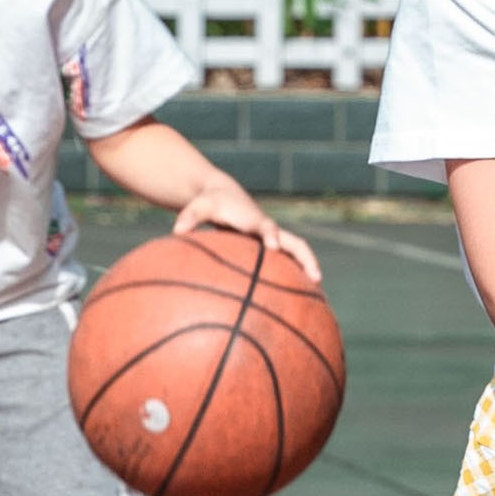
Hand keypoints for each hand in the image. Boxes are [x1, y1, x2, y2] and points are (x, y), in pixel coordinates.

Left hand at [174, 177, 321, 283]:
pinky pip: (288, 263)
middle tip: (316, 277)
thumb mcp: (198, 207)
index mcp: (253, 220)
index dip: (270, 236)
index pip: (265, 227)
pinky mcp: (272, 248)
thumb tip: (176, 232)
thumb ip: (189, 218)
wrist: (225, 195)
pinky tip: (299, 300)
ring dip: (308, 271)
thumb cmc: (211, 203)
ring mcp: (273, 240)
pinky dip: (296, 278)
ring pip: (297, 255)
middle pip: (295, 243)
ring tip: (318, 295)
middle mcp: (269, 230)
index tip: (274, 247)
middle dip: (306, 259)